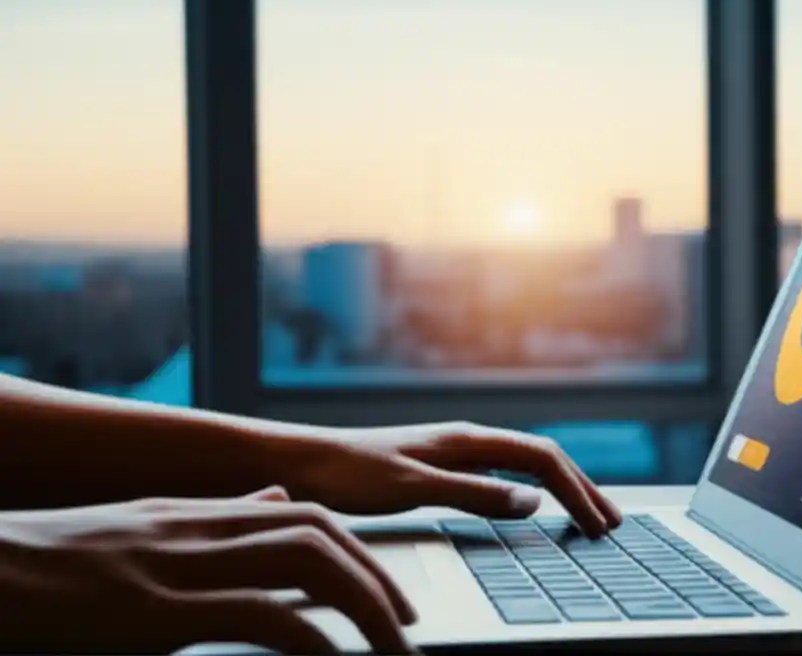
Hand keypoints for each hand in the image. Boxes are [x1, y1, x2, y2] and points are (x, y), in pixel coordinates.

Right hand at [0, 487, 417, 654]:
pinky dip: (309, 637)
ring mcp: (180, 564)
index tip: (391, 598)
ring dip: (362, 606)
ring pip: (305, 562)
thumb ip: (218, 521)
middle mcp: (199, 529)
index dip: (361, 554)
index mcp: (198, 516)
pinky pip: (258, 613)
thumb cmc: (52, 564)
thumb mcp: (145, 531)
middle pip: (320, 535)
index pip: (306, 516)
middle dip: (377, 581)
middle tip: (407, 631)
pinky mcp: (156, 608)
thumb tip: (276, 503)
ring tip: (390, 651)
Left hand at [279, 422, 622, 536]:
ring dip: (561, 490)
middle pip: (542, 459)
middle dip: (581, 489)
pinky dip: (532, 493)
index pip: (543, 459)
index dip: (577, 491)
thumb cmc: (349, 472)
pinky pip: (503, 477)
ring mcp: (456, 453)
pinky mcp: (442, 468)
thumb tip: (534, 499)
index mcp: (469, 439)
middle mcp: (468, 440)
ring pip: (525, 466)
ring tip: (586, 515)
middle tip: (611, 523)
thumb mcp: (414, 486)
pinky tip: (532, 508)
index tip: (599, 524)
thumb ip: (474, 492)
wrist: (302, 462)